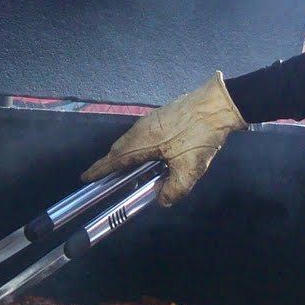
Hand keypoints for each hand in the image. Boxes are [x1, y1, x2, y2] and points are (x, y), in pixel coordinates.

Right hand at [82, 71, 246, 205]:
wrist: (218, 104)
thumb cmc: (201, 136)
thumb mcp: (190, 169)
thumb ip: (174, 190)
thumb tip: (162, 200)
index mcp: (142, 142)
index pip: (115, 159)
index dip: (100, 170)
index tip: (86, 178)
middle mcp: (141, 128)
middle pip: (119, 148)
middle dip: (109, 163)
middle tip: (102, 176)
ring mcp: (151, 119)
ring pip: (129, 139)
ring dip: (123, 154)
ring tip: (123, 167)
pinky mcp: (161, 115)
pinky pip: (140, 133)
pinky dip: (135, 145)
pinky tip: (147, 153)